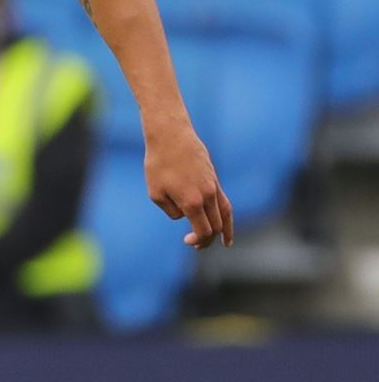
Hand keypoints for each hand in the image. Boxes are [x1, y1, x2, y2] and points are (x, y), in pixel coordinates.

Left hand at [145, 120, 233, 249]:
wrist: (171, 136)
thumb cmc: (158, 164)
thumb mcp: (156, 193)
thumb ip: (172, 210)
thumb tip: (184, 215)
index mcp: (192, 202)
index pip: (203, 230)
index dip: (198, 240)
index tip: (187, 241)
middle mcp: (207, 196)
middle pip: (215, 225)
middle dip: (208, 239)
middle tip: (195, 245)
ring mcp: (214, 186)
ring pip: (226, 214)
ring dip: (225, 230)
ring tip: (226, 243)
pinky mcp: (214, 178)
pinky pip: (225, 201)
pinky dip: (226, 215)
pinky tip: (225, 221)